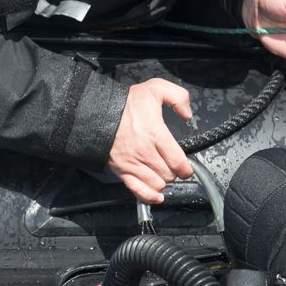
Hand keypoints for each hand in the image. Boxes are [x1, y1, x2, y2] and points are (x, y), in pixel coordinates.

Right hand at [107, 78, 194, 203]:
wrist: (97, 112)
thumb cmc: (125, 103)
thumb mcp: (155, 88)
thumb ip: (178, 97)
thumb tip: (187, 114)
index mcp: (156, 134)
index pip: (178, 161)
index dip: (187, 168)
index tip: (188, 168)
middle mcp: (145, 152)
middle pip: (169, 174)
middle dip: (175, 173)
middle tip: (173, 167)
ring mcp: (132, 163)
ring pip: (156, 184)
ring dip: (163, 181)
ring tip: (163, 174)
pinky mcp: (121, 170)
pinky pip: (138, 190)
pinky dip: (149, 196)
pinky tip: (157, 195)